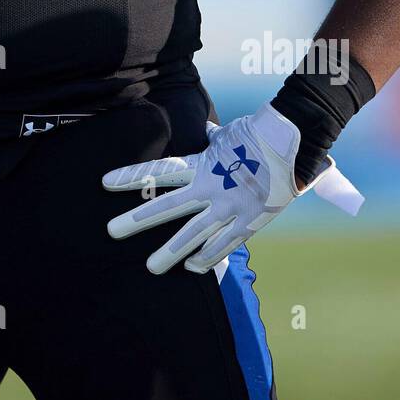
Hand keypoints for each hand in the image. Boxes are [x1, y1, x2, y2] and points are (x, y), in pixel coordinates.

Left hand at [102, 102, 337, 274]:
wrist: (293, 142)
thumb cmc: (259, 135)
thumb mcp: (227, 136)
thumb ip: (212, 141)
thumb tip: (206, 131)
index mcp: (202, 163)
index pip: (159, 172)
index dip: (132, 176)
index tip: (106, 182)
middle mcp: (211, 187)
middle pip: (167, 207)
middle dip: (137, 220)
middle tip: (111, 231)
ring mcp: (229, 208)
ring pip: (193, 234)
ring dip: (170, 252)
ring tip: (150, 267)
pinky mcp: (249, 222)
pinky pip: (224, 245)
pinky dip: (207, 257)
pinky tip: (191, 268)